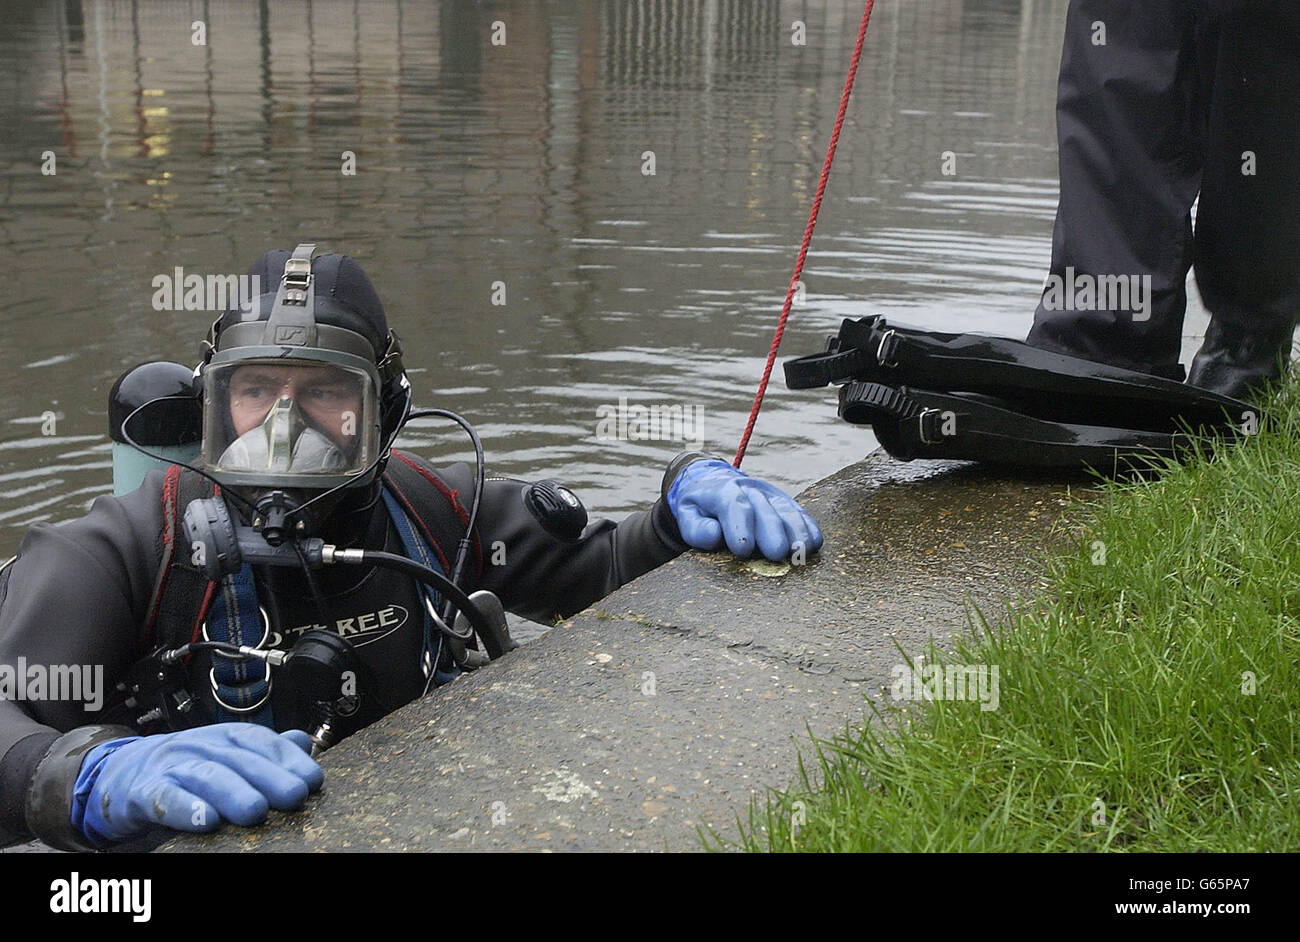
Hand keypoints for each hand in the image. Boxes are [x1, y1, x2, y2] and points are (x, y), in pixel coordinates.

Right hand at [72, 723, 323, 844]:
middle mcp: (200, 746)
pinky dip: (185, 808)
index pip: (261, 741)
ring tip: (256, 811)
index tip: (313, 780)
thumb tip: (303, 744)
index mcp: (224, 737)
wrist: (120, 774)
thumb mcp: (225, 756)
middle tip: (295, 796)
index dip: (288, 758)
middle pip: (238, 757)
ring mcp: (171, 767)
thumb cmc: (183, 769)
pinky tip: (205, 821)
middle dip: (270, 776)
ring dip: (233, 792)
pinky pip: (165, 798)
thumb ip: (264, 753)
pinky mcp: (144, 792)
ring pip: (206, 774)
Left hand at [666, 459, 822, 561]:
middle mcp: (750, 490)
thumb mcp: (687, 514)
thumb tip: (715, 535)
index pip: (733, 505)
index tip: (743, 549)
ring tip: (800, 551)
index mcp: (722, 491)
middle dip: (771, 531)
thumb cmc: (701, 507)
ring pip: (785, 510)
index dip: (739, 526)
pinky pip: (799, 513)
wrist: (714, 483)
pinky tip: (814, 543)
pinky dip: (808, 527)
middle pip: (763, 509)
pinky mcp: (784, 503)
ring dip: (795, 531)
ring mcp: (770, 495)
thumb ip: (696, 527)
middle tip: (776, 553)